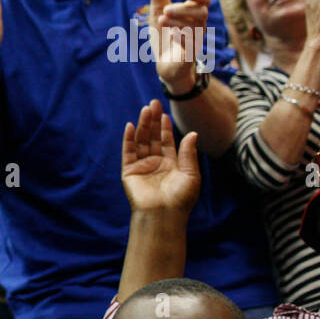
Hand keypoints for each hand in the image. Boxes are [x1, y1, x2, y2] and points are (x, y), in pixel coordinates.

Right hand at [121, 99, 199, 214]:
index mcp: (171, 164)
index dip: (165, 127)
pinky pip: (128, 152)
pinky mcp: (129, 171)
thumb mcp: (191, 174)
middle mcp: (155, 163)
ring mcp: (141, 167)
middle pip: (153, 138)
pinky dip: (129, 139)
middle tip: (154, 104)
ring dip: (143, 125)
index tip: (165, 113)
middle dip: (153, 121)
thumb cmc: (180, 199)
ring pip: (141, 141)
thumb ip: (188, 153)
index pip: (166, 141)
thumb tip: (191, 133)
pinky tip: (131, 125)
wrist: (163, 215)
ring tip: (145, 110)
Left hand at [148, 0, 211, 91]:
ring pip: (196, 29)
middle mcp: (197, 27)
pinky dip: (183, 39)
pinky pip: (192, 47)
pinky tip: (173, 34)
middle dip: (184, 9)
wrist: (165, 65)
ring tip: (162, 19)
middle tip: (165, 10)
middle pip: (201, 13)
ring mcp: (194, 42)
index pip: (204, 0)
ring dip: (179, 22)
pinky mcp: (188, 57)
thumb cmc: (166, 36)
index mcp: (192, 14)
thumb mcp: (159, 13)